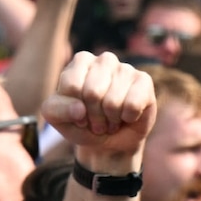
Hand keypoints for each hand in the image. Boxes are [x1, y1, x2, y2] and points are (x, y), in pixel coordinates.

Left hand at [41, 50, 156, 175]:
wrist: (109, 141)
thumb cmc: (81, 124)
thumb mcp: (58, 120)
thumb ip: (55, 111)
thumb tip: (79, 109)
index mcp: (80, 62)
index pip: (72, 85)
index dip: (73, 109)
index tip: (77, 114)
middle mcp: (104, 60)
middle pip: (92, 93)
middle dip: (93, 116)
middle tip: (96, 120)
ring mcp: (126, 68)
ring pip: (112, 102)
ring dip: (110, 120)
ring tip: (110, 118)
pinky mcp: (144, 81)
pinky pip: (133, 105)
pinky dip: (127, 118)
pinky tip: (127, 115)